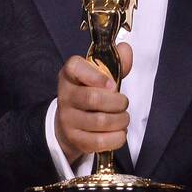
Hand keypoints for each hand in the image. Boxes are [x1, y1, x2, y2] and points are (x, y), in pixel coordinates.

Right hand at [55, 42, 132, 165]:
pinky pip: (99, 142)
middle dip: (118, 102)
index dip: (97, 76)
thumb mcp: (101, 76)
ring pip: (100, 121)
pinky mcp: (75, 139)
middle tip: (123, 103)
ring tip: (123, 118)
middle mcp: (65, 96)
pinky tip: (119, 132)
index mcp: (70, 74)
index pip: (75, 67)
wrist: (71, 122)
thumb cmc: (91, 93)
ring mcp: (67, 119)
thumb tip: (126, 49)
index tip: (113, 85)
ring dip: (121, 120)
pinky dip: (117, 138)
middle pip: (93, 98)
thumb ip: (116, 63)